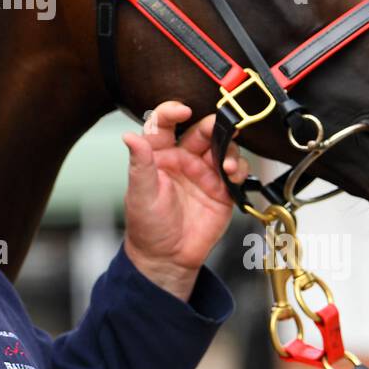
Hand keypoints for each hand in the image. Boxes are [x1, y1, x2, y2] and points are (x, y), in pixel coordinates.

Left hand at [121, 101, 248, 299]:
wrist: (167, 258)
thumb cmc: (148, 226)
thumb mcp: (140, 193)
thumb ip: (139, 163)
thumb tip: (129, 136)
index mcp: (160, 154)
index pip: (164, 124)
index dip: (172, 112)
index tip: (181, 110)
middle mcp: (183, 159)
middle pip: (201, 131)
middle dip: (212, 125)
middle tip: (218, 127)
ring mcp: (204, 172)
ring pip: (222, 147)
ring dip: (229, 148)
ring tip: (228, 163)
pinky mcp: (222, 189)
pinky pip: (236, 170)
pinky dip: (240, 167)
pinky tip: (234, 174)